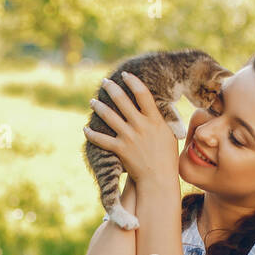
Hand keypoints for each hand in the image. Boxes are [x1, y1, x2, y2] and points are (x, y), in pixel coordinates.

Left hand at [83, 72, 179, 187]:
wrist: (159, 179)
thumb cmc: (167, 157)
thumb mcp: (169, 134)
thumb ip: (163, 119)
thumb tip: (157, 107)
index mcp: (154, 119)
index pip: (142, 93)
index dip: (133, 81)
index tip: (125, 75)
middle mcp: (140, 126)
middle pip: (123, 101)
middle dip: (111, 89)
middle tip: (104, 83)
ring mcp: (129, 137)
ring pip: (109, 117)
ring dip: (99, 107)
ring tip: (93, 101)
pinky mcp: (120, 149)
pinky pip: (101, 139)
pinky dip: (92, 134)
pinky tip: (86, 128)